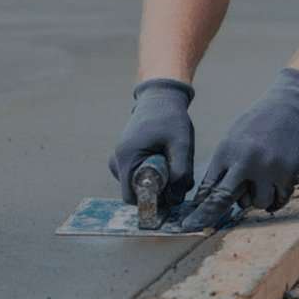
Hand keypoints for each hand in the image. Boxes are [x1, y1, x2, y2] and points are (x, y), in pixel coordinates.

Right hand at [107, 78, 194, 205]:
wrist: (161, 97)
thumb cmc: (171, 118)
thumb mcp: (181, 144)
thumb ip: (180, 172)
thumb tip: (175, 199)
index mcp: (126, 158)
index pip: (132, 198)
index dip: (152, 201)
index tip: (171, 193)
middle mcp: (117, 160)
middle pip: (136, 192)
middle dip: (159, 191)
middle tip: (178, 175)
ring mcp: (119, 158)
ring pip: (139, 185)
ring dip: (159, 181)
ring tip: (172, 161)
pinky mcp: (126, 156)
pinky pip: (139, 175)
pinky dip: (154, 173)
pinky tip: (166, 158)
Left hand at [180, 68, 298, 230]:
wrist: (292, 105)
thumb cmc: (260, 121)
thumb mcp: (234, 137)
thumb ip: (224, 165)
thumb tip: (211, 195)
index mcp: (227, 151)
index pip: (208, 188)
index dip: (198, 209)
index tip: (188, 224)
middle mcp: (245, 161)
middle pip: (224, 200)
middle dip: (211, 217)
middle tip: (204, 229)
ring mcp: (267, 168)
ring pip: (255, 204)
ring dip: (257, 199)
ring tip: (261, 184)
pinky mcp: (288, 173)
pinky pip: (279, 200)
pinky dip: (276, 199)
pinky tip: (275, 189)